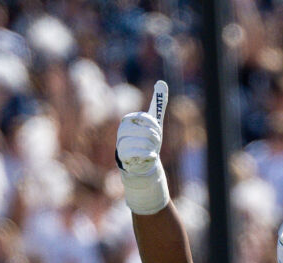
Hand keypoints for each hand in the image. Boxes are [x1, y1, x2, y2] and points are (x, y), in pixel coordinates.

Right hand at [116, 81, 169, 213]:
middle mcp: (122, 131)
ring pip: (143, 142)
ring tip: (151, 150)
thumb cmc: (148, 138)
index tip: (156, 131)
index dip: (155, 126)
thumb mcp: (154, 120)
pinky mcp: (122, 156)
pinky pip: (139, 152)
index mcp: (128, 120)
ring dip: (152, 147)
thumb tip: (161, 82)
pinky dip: (149, 155)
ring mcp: (121, 143)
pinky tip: (150, 156)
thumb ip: (158, 102)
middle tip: (154, 143)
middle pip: (146, 131)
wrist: (142, 161)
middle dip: (155, 138)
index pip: (146, 118)